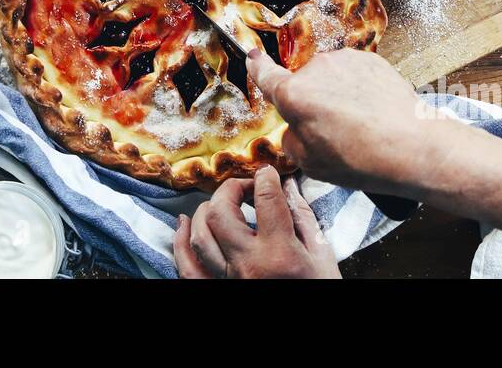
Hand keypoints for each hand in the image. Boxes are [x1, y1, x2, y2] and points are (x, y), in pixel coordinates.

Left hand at [173, 166, 339, 277]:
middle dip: (230, 189)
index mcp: (279, 254)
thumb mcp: (321, 257)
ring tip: (220, 203)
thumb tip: (288, 185)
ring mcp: (228, 279)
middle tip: (246, 187)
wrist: (306, 328)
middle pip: (221, 212)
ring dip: (205, 212)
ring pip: (199, 236)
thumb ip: (302, 218)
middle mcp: (248, 264)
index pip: (265, 199)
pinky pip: (187, 267)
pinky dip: (180, 242)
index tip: (268, 174)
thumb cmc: (319, 290)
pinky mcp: (217, 290)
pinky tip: (183, 223)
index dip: (265, 178)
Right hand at [247, 47, 451, 195]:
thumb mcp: (311, 163)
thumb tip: (297, 127)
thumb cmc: (362, 159)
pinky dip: (359, 89)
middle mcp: (317, 70)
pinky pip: (355, 73)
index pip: (266, 74)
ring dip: (338, 94)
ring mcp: (345, 61)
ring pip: (332, 78)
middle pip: (305, 83)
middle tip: (332, 131)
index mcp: (294, 95)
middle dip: (313, 102)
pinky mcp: (371, 59)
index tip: (254, 58)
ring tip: (359, 125)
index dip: (257, 67)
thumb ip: (292, 139)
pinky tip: (373, 112)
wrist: (412, 145)